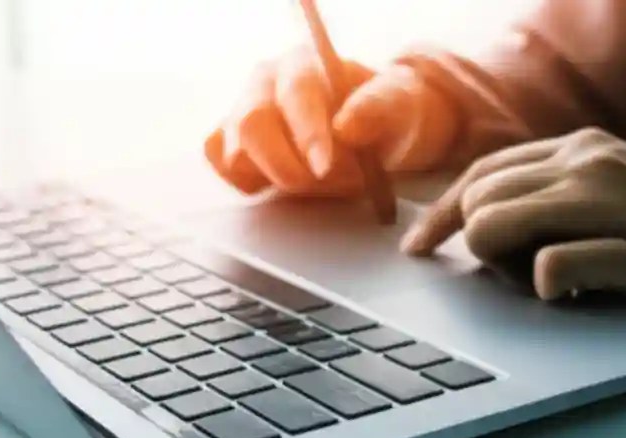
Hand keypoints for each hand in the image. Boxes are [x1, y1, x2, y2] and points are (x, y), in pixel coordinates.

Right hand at [205, 47, 460, 196]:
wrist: (377, 133)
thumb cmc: (388, 115)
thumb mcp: (400, 107)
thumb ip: (376, 110)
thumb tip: (345, 127)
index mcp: (304, 64)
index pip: (296, 94)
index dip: (308, 133)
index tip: (325, 167)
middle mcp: (265, 84)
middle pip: (252, 125)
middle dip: (287, 166)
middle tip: (322, 184)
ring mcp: (242, 114)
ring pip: (235, 153)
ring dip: (276, 179)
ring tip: (316, 182)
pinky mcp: (231, 145)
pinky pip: (225, 168)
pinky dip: (251, 184)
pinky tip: (282, 182)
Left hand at [401, 128, 625, 317]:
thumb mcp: (612, 193)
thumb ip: (553, 196)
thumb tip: (479, 224)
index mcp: (578, 147)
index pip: (480, 174)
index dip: (438, 214)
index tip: (418, 248)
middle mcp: (586, 163)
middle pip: (476, 201)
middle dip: (474, 245)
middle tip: (513, 277)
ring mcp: (610, 203)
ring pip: (494, 226)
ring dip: (500, 266)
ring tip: (545, 284)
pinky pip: (549, 268)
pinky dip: (546, 288)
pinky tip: (574, 295)